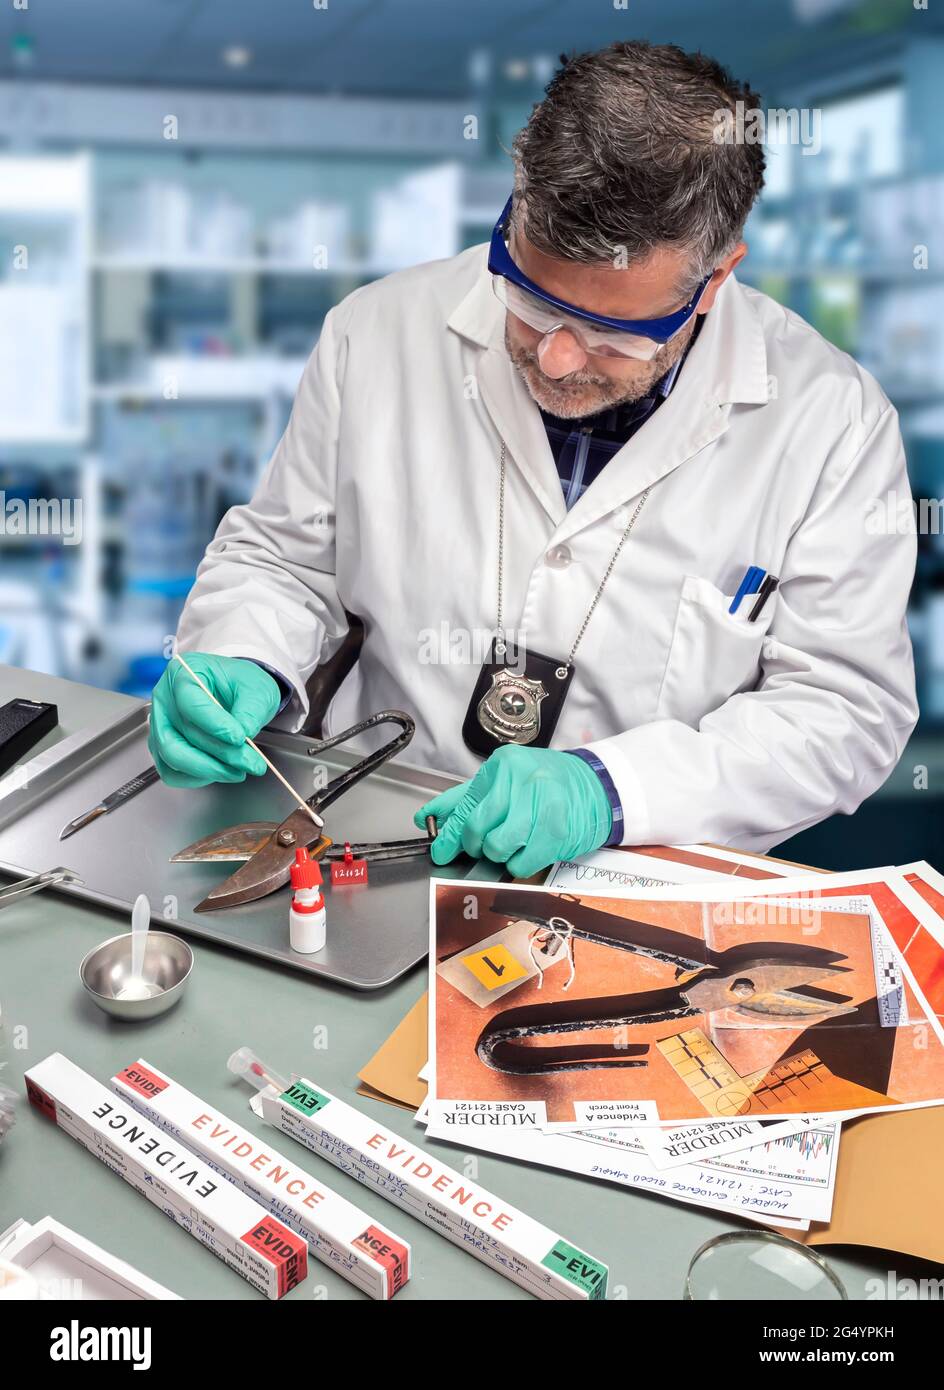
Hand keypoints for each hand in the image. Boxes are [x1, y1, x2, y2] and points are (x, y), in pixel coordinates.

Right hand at [149, 654, 280, 786]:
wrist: (236, 692)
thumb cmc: (240, 683)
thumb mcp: (256, 689)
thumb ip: (250, 711)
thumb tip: (244, 736)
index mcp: (183, 673)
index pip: (189, 703)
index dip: (215, 724)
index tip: (240, 737)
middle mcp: (164, 699)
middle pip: (179, 735)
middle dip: (217, 754)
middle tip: (249, 762)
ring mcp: (160, 724)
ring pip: (173, 756)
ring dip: (208, 769)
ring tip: (239, 770)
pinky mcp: (163, 746)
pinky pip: (171, 771)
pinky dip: (196, 777)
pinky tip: (220, 772)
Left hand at [414, 745, 612, 878]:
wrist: (595, 787)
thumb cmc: (546, 784)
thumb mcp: (503, 781)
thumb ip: (465, 798)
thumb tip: (427, 816)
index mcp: (502, 766)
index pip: (466, 807)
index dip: (450, 835)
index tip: (442, 851)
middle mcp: (521, 781)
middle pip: (479, 829)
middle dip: (477, 845)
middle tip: (485, 845)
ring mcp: (541, 804)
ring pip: (498, 847)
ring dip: (500, 854)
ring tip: (511, 843)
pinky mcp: (557, 830)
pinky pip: (523, 862)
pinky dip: (519, 864)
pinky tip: (527, 851)